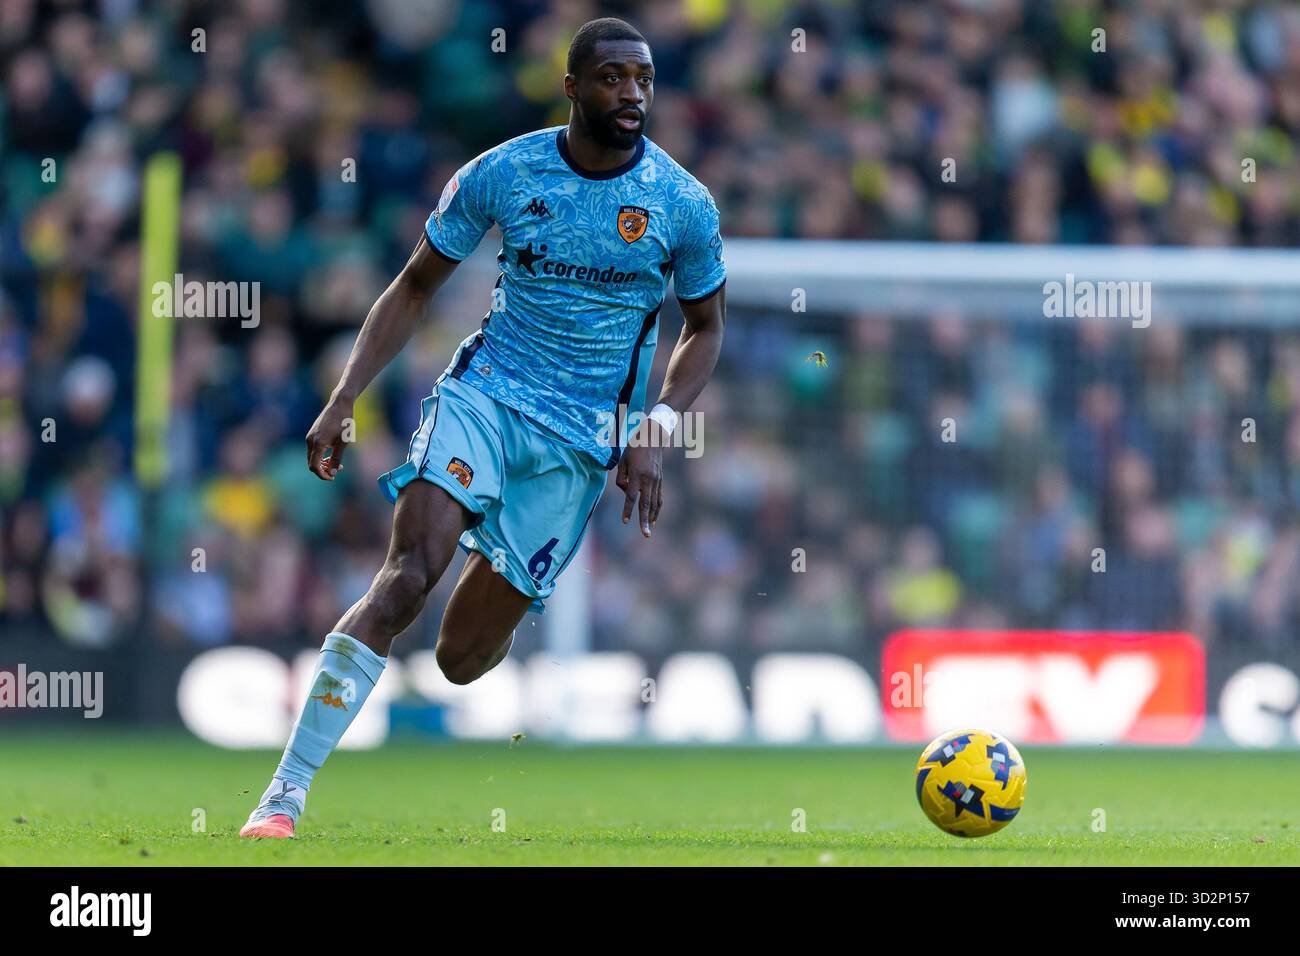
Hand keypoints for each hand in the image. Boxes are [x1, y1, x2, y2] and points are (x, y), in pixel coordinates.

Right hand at [305, 398, 353, 479]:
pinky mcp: (311, 434)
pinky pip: (313, 450)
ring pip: (312, 457)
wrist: (339, 404)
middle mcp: (310, 440)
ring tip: (337, 462)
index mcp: (317, 443)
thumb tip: (332, 474)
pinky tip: (332, 454)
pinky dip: (320, 455)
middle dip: (323, 470)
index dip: (322, 475)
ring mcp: (309, 437)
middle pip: (312, 463)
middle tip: (338, 469)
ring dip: (322, 463)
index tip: (333, 477)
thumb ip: (337, 459)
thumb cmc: (344, 422)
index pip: (314, 466)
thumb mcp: (343, 443)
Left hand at [615, 421, 666, 536]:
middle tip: (645, 535)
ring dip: (651, 518)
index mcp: (637, 474)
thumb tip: (626, 492)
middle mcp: (648, 479)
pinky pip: (659, 497)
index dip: (627, 509)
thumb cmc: (634, 448)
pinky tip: (654, 517)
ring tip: (648, 530)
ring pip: (654, 503)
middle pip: (646, 504)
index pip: (631, 496)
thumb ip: (621, 478)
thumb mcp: (623, 460)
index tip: (625, 521)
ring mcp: (656, 480)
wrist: (653, 437)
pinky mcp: (661, 480)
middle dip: (644, 520)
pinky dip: (657, 509)